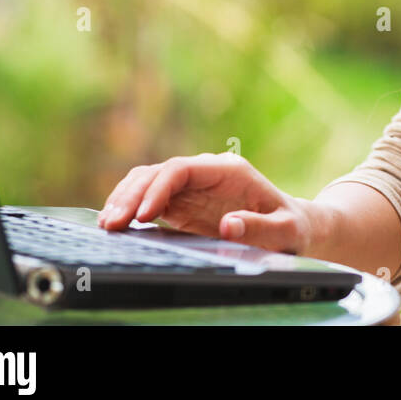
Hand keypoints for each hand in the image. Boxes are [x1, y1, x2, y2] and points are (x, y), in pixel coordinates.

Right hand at [95, 152, 328, 256]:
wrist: (293, 227)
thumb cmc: (291, 227)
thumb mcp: (286, 230)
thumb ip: (261, 228)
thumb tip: (229, 224)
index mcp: (229, 171)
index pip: (183, 168)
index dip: (159, 188)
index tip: (143, 215)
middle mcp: (207, 173)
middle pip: (159, 173)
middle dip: (132, 195)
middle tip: (112, 223)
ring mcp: (193, 187)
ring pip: (149, 182)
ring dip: (125, 199)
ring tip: (107, 224)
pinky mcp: (184, 204)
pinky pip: (150, 198)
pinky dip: (130, 207)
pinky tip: (115, 224)